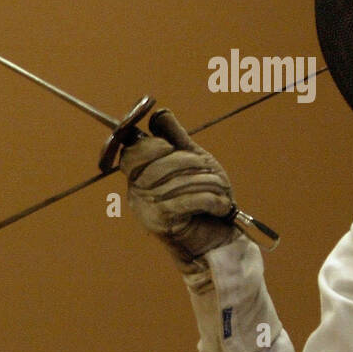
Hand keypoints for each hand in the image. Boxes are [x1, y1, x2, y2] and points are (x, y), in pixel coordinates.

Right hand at [118, 109, 237, 265]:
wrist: (215, 239)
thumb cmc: (203, 200)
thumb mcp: (192, 162)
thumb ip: (175, 138)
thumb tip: (157, 112)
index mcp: (139, 177)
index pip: (131, 154)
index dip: (150, 145)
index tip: (167, 145)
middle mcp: (137, 193)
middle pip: (159, 164)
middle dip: (191, 163)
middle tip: (210, 172)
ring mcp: (147, 209)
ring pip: (179, 182)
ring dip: (209, 184)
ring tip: (220, 193)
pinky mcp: (162, 223)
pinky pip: (189, 200)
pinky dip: (212, 200)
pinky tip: (221, 206)